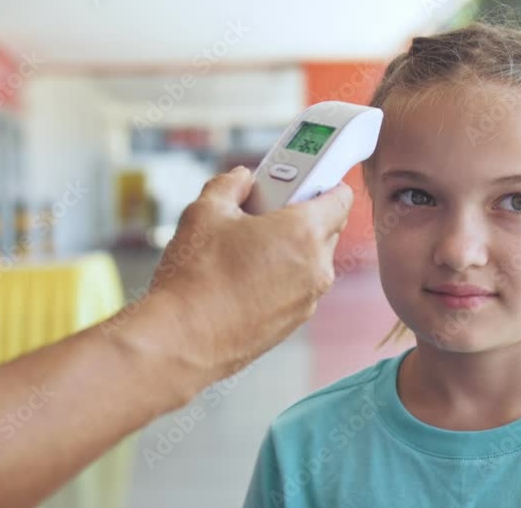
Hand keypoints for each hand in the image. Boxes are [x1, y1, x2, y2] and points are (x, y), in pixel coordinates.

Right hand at [141, 166, 352, 388]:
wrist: (180, 340)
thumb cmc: (195, 277)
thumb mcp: (205, 212)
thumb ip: (229, 185)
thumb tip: (241, 180)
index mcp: (304, 233)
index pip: (341, 197)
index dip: (321, 183)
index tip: (298, 181)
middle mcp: (316, 268)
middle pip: (327, 228)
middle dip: (300, 215)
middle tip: (261, 211)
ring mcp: (307, 300)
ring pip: (310, 261)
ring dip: (289, 249)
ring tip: (244, 248)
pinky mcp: (292, 324)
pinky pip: (296, 288)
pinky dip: (279, 278)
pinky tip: (241, 278)